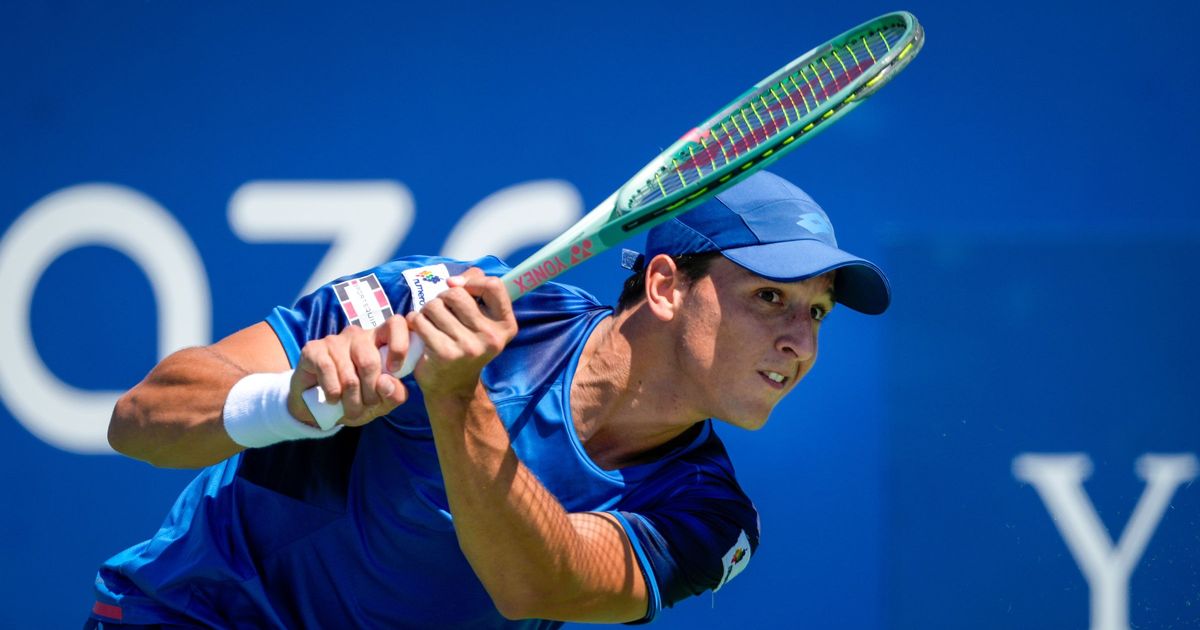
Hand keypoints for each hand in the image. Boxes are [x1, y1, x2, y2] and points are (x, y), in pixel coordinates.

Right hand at [287, 315, 410, 426]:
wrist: (319, 409)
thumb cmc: (358, 398)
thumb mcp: (383, 402)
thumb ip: (395, 394)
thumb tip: (386, 383)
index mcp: (380, 340)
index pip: (396, 324)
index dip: (399, 345)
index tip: (395, 370)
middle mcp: (358, 335)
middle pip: (370, 361)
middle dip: (370, 393)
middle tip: (367, 406)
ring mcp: (334, 340)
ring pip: (349, 375)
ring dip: (351, 401)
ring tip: (351, 409)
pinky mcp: (313, 349)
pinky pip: (327, 372)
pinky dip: (333, 394)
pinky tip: (333, 399)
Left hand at [406, 268, 517, 398]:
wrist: (453, 386)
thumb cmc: (465, 344)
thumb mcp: (481, 320)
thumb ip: (476, 291)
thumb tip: (453, 282)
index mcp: (505, 325)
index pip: (494, 286)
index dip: (473, 281)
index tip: (459, 288)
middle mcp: (491, 337)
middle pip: (457, 294)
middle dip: (443, 298)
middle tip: (442, 312)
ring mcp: (469, 346)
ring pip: (435, 306)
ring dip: (427, 311)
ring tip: (432, 324)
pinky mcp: (445, 353)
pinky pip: (421, 321)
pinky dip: (416, 322)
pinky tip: (421, 331)